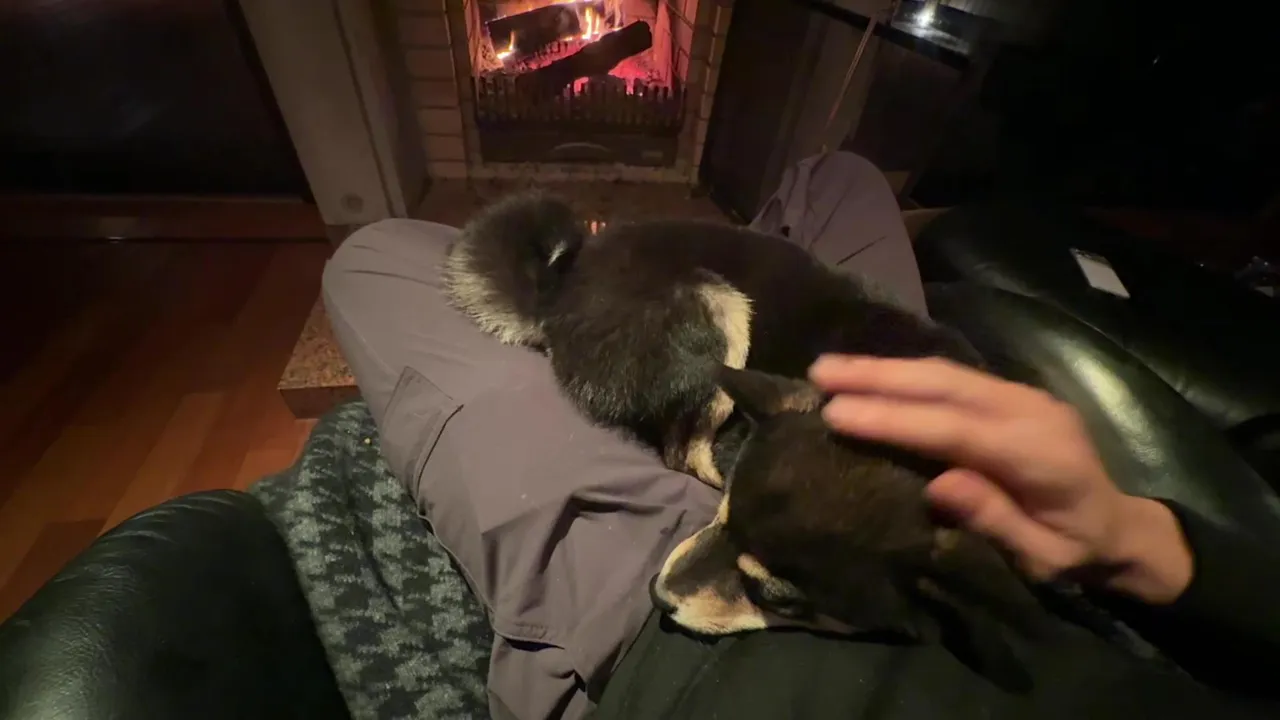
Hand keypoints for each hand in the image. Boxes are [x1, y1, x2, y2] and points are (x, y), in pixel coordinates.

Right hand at [809, 355, 1192, 603]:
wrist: (1121, 527)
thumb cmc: (1076, 552)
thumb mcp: (1042, 558)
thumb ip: (994, 520)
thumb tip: (936, 485)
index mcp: (1040, 455)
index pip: (956, 428)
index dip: (896, 418)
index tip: (838, 414)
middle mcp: (1031, 411)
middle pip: (946, 384)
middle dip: (879, 376)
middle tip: (819, 372)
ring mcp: (1022, 396)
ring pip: (946, 372)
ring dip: (885, 368)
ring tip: (829, 368)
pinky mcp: (1011, 394)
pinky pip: (953, 376)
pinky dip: (907, 373)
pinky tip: (870, 373)